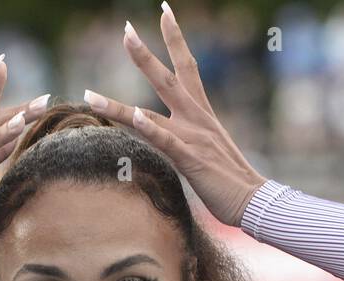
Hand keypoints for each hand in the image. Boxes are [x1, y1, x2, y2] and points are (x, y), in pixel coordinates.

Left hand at [83, 4, 266, 227]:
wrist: (253, 200)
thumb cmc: (232, 181)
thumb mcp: (208, 151)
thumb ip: (190, 138)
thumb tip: (176, 138)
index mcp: (202, 114)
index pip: (188, 66)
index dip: (175, 38)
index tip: (164, 11)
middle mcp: (196, 119)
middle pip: (166, 78)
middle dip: (144, 54)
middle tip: (126, 29)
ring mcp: (192, 138)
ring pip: (148, 114)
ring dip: (115, 106)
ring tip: (89, 94)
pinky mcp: (191, 160)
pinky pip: (165, 141)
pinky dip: (149, 128)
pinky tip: (133, 115)